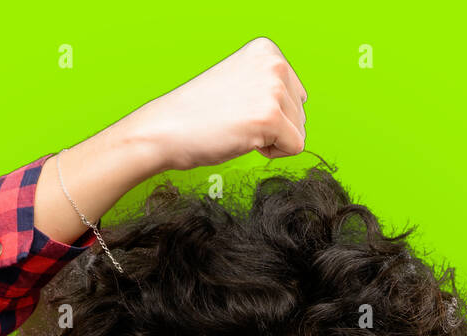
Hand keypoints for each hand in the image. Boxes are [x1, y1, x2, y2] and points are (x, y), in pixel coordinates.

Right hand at [122, 36, 308, 171]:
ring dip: (271, 139)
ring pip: (299, 131)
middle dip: (274, 126)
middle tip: (237, 121)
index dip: (270, 111)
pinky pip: (295, 147)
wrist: (166, 130)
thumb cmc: (198, 113)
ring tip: (238, 128)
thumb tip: (298, 106)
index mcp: (267, 51)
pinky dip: (272, 153)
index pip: (296, 94)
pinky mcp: (271, 117)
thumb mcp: (241, 81)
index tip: (240, 108)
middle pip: (301, 113)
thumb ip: (269, 85)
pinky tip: (244, 139)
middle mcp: (274, 64)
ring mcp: (273, 89)